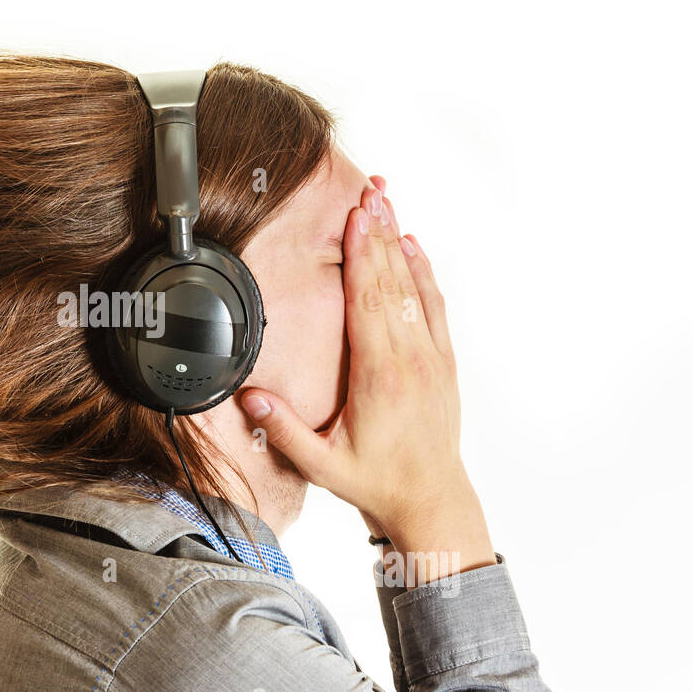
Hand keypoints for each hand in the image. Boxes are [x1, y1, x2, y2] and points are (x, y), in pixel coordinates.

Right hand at [238, 179, 494, 578]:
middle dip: (378, 233)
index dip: (362, 257)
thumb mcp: (323, 466)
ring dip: (399, 242)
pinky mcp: (442, 361)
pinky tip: (412, 246)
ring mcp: (431, 357)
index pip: (369, 302)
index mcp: (381, 377)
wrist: (431, 500)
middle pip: (392, 282)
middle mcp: (411, 359)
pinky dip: (423, 271)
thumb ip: (286, 430)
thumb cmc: (377, 482)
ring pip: (415, 286)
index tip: (355, 219)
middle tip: (369, 191)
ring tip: (386, 203)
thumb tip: (250, 398)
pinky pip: (434, 305)